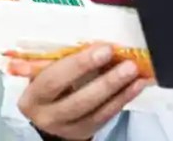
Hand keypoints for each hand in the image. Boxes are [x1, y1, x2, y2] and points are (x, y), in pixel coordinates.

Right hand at [9, 44, 152, 139]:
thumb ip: (61, 58)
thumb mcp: (45, 70)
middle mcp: (48, 115)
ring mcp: (67, 127)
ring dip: (121, 91)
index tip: (104, 49)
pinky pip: (106, 117)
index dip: (80, 65)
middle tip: (129, 64)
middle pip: (78, 100)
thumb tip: (96, 39)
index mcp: (34, 95)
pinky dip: (124, 99)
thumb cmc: (48, 81)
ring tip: (138, 74)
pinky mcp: (84, 132)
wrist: (46, 112)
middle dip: (106, 82)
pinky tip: (138, 85)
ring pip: (96, 112)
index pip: (54, 80)